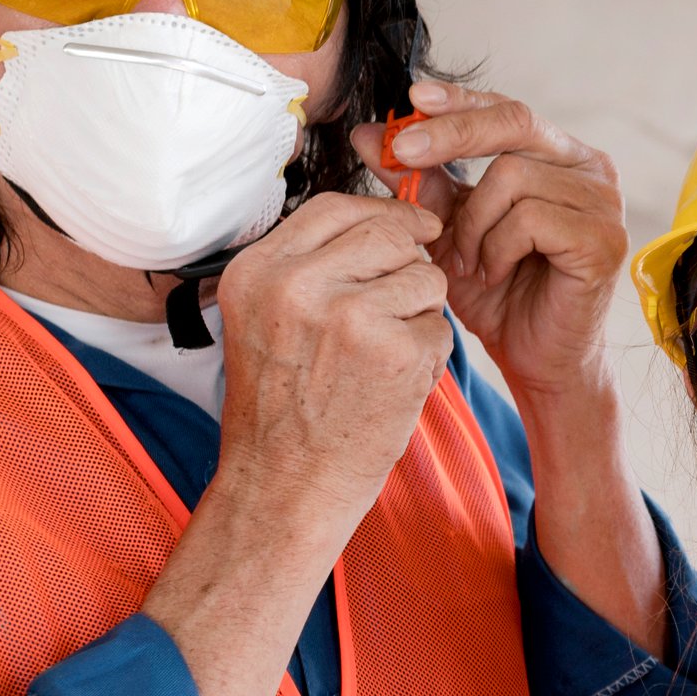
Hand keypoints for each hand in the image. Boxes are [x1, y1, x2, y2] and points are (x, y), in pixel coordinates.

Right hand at [211, 191, 452, 543]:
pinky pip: (439, 329)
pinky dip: (431, 356)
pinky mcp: (393, 352)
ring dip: (422, 313)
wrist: (284, 487)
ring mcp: (348, 317)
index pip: (335, 208)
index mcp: (257, 272)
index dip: (384, 211)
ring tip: (390, 354)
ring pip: (424, 278)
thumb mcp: (264, 324)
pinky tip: (397, 385)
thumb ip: (309, 269)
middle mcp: (296, 286)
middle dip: (411, 264)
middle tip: (406, 302)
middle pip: (388, 234)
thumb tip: (385, 224)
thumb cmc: (280, 414)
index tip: (413, 225)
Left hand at [353, 80, 629, 402]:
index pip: (506, 109)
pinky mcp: (603, 239)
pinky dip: (498, 246)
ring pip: (513, 175)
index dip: (461, 100)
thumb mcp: (449, 229)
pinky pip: (530, 219)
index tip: (413, 99)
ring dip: (473, 221)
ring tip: (469, 260)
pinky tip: (494, 272)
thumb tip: (368, 135)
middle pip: (515, 122)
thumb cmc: (500, 295)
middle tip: (403, 152)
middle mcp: (590, 169)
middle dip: (452, 134)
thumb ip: (419, 182)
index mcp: (560, 156)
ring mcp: (603, 203)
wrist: (537, 360)